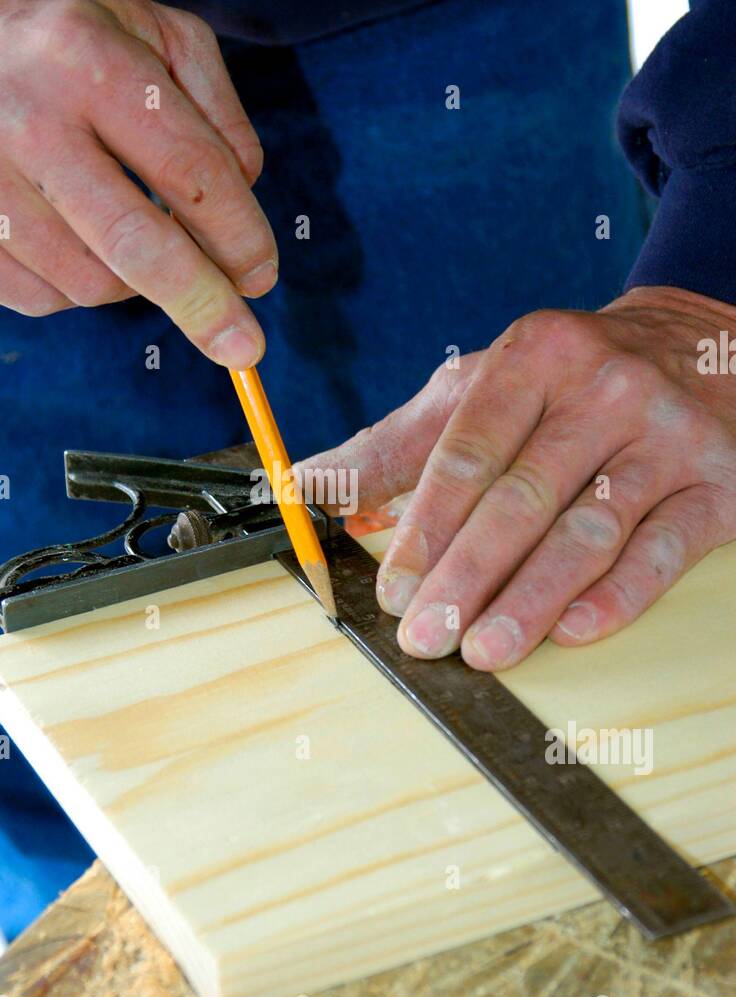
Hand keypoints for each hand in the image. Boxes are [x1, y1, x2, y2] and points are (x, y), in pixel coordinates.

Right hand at [0, 0, 274, 363]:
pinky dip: (71, 287)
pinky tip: (61, 237)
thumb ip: (211, 98)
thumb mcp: (139, 24)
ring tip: (118, 232)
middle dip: (205, 304)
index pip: (188, 168)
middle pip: (138, 244)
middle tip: (246, 347)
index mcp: (82, 52)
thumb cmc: (45, 37)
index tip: (262, 275)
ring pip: (90, 284)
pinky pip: (37, 300)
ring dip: (130, 280)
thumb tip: (247, 190)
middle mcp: (16, 112)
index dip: (239, 235)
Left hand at [299, 287, 735, 667]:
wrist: (704, 345)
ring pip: (589, 530)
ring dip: (530, 599)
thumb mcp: (482, 386)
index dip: (424, 527)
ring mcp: (666, 438)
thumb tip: (302, 486)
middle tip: (426, 637)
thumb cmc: (572, 379)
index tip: (392, 590)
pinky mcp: (718, 486)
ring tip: (483, 651)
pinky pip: (662, 551)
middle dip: (466, 575)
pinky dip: (616, 597)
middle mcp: (605, 390)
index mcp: (535, 357)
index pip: (468, 451)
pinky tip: (571, 630)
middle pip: (523, 497)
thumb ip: (397, 442)